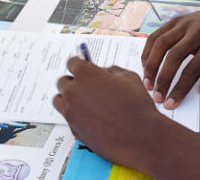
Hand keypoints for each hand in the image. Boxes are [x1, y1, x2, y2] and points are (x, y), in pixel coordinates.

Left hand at [53, 57, 168, 167]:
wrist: (140, 137)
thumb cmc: (137, 106)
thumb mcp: (129, 78)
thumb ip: (112, 71)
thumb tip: (104, 73)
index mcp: (86, 74)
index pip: (72, 62)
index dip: (80, 64)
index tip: (84, 67)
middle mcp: (74, 92)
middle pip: (63, 82)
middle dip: (74, 82)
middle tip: (87, 86)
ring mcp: (71, 112)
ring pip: (59, 100)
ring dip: (68, 98)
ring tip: (84, 102)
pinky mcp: (73, 129)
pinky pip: (69, 118)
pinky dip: (76, 116)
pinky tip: (92, 118)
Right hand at [141, 4, 199, 107]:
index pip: (192, 70)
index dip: (179, 89)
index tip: (171, 104)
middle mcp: (197, 31)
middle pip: (173, 56)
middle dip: (162, 80)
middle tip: (156, 98)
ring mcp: (184, 23)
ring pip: (161, 44)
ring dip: (151, 65)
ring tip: (147, 83)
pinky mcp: (176, 20)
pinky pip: (156, 35)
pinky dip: (148, 51)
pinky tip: (146, 65)